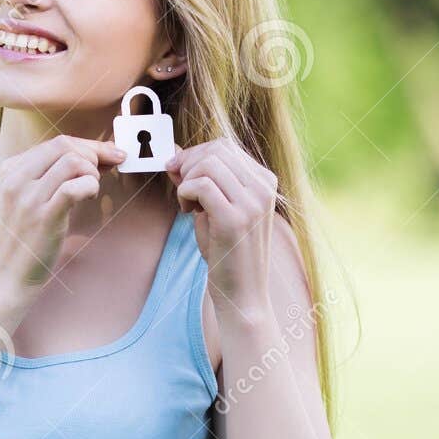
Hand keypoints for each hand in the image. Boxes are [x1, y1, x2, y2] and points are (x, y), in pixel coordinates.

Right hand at [0, 135, 126, 302]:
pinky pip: (73, 187)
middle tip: (110, 167)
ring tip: (92, 188)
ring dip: (92, 172)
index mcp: (11, 171)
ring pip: (72, 162)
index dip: (88, 145)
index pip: (56, 143)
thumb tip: (95, 155)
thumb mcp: (26, 200)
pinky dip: (90, 186)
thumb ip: (50, 176)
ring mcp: (29, 198)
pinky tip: (90, 196)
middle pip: (64, 145)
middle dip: (94, 153)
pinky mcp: (44, 218)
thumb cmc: (25, 238)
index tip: (108, 153)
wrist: (8, 276)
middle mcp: (16, 180)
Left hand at [166, 137, 277, 308]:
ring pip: (207, 164)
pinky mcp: (235, 219)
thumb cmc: (227, 250)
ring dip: (187, 181)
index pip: (224, 146)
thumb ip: (200, 179)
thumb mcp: (216, 207)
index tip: (180, 174)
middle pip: (215, 150)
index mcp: (265, 181)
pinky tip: (189, 213)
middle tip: (182, 190)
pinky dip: (185, 194)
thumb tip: (173, 153)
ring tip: (188, 205)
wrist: (243, 293)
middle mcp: (264, 188)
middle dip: (188, 164)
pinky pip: (200, 186)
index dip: (195, 154)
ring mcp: (252, 203)